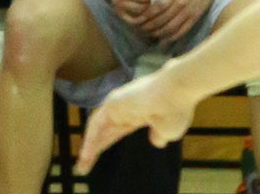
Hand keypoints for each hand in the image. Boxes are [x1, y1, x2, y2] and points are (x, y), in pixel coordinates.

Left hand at [76, 69, 195, 171]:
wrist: (177, 92)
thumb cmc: (175, 111)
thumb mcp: (168, 131)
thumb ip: (159, 136)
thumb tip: (156, 142)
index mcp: (137, 115)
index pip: (115, 132)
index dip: (107, 144)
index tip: (100, 158)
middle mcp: (123, 109)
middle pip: (103, 132)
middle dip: (94, 149)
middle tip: (83, 166)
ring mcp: (116, 105)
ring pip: (97, 129)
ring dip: (89, 147)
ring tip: (82, 166)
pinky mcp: (112, 103)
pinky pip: (97, 125)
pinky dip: (91, 139)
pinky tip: (87, 154)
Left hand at [139, 0, 221, 43]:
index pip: (159, 6)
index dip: (148, 14)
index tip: (139, 17)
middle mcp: (182, 4)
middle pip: (163, 19)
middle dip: (150, 25)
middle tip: (140, 27)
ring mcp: (189, 12)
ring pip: (172, 27)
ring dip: (159, 32)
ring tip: (149, 34)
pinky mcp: (195, 18)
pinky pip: (183, 30)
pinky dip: (172, 36)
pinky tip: (164, 39)